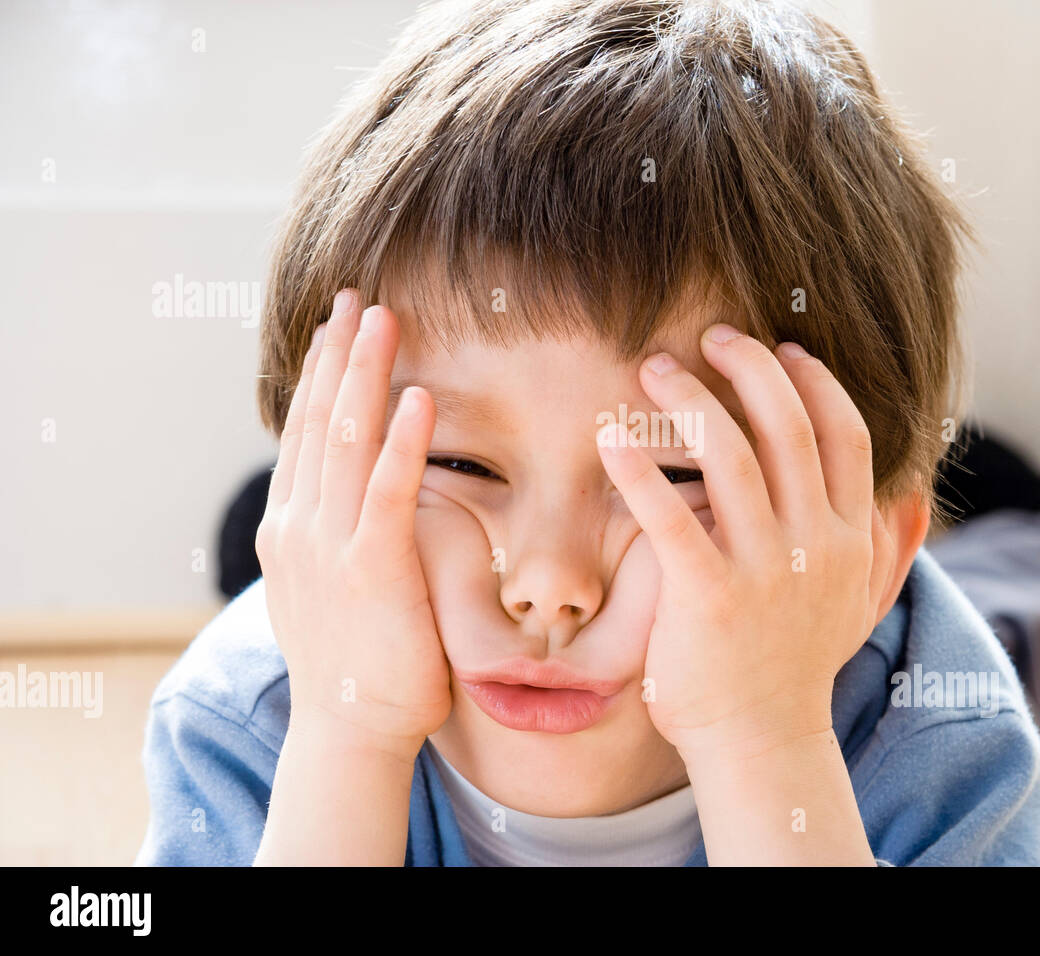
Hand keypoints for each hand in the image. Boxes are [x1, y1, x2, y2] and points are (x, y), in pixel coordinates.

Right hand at [256, 290, 449, 759]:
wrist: (349, 729)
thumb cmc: (355, 661)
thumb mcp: (328, 586)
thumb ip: (336, 535)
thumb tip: (353, 503)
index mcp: (290, 526)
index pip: (304, 433)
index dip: (321, 375)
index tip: (338, 328)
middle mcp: (299, 525)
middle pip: (318, 420)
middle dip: (339, 355)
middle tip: (359, 299)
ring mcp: (328, 545)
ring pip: (346, 439)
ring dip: (367, 374)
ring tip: (385, 320)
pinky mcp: (370, 567)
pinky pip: (389, 489)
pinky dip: (404, 440)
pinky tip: (422, 398)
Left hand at [596, 325, 895, 764]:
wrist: (761, 743)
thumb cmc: (797, 666)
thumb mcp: (859, 604)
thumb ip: (887, 548)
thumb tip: (914, 500)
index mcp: (850, 537)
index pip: (845, 434)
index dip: (815, 382)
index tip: (783, 349)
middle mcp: (816, 544)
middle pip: (790, 425)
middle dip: (750, 367)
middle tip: (712, 337)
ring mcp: (765, 570)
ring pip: (733, 454)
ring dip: (692, 400)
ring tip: (655, 371)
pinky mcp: (708, 596)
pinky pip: (671, 516)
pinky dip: (639, 469)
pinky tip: (610, 439)